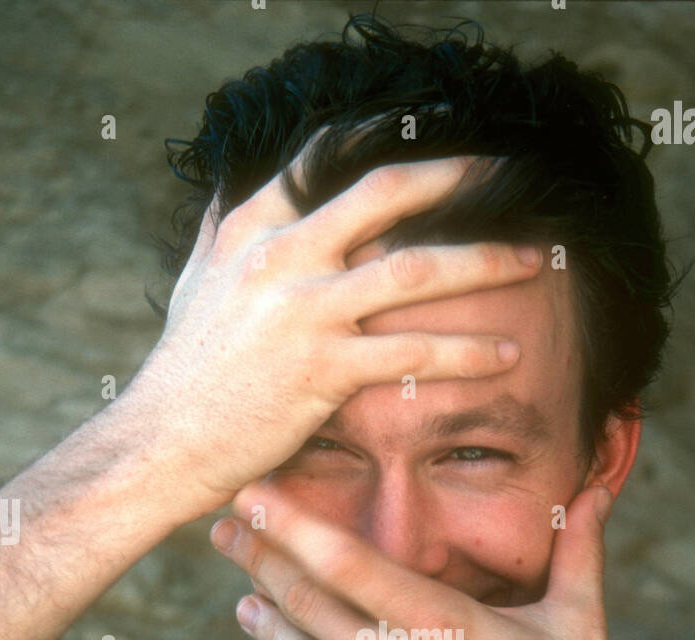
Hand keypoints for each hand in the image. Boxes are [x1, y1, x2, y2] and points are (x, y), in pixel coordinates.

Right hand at [119, 138, 542, 517]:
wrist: (161, 443)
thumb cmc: (183, 373)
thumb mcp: (193, 285)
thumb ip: (218, 233)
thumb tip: (225, 188)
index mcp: (250, 229)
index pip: (320, 161)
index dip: (379, 142)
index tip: (434, 141)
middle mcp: (279, 256)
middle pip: (383, 194)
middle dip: (453, 178)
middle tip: (508, 175)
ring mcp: (302, 309)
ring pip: (413, 269)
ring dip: (482, 261)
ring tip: (534, 261)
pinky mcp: (322, 367)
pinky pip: (412, 353)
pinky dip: (466, 353)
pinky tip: (506, 354)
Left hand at [211, 483, 648, 639]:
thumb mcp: (578, 628)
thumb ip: (578, 553)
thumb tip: (598, 493)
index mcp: (439, 624)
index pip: (343, 562)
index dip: (287, 524)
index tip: (247, 497)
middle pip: (305, 605)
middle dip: (257, 562)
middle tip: (223, 533)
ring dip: (269, 628)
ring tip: (245, 607)